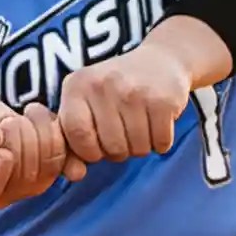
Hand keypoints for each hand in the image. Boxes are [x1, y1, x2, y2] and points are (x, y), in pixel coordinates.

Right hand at [0, 92, 84, 209]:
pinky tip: (40, 120)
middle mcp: (1, 196)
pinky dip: (55, 132)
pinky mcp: (49, 176)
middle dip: (17, 136)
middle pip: (21, 170)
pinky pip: (62, 155)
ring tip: (24, 115)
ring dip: (37, 129)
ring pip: (45, 161)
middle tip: (7, 120)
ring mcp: (27, 189)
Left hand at [58, 43, 190, 163]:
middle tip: (123, 133)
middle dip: (118, 151)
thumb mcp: (85, 104)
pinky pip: (160, 143)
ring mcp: (135, 91)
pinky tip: (156, 123)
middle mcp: (104, 85)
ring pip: (137, 149)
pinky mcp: (164, 100)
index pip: (76, 134)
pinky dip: (160, 142)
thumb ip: (72, 140)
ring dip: (140, 147)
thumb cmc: (113, 92)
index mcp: (77, 86)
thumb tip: (74, 175)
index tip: (96, 146)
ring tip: (139, 126)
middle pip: (110, 148)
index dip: (88, 151)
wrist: (161, 60)